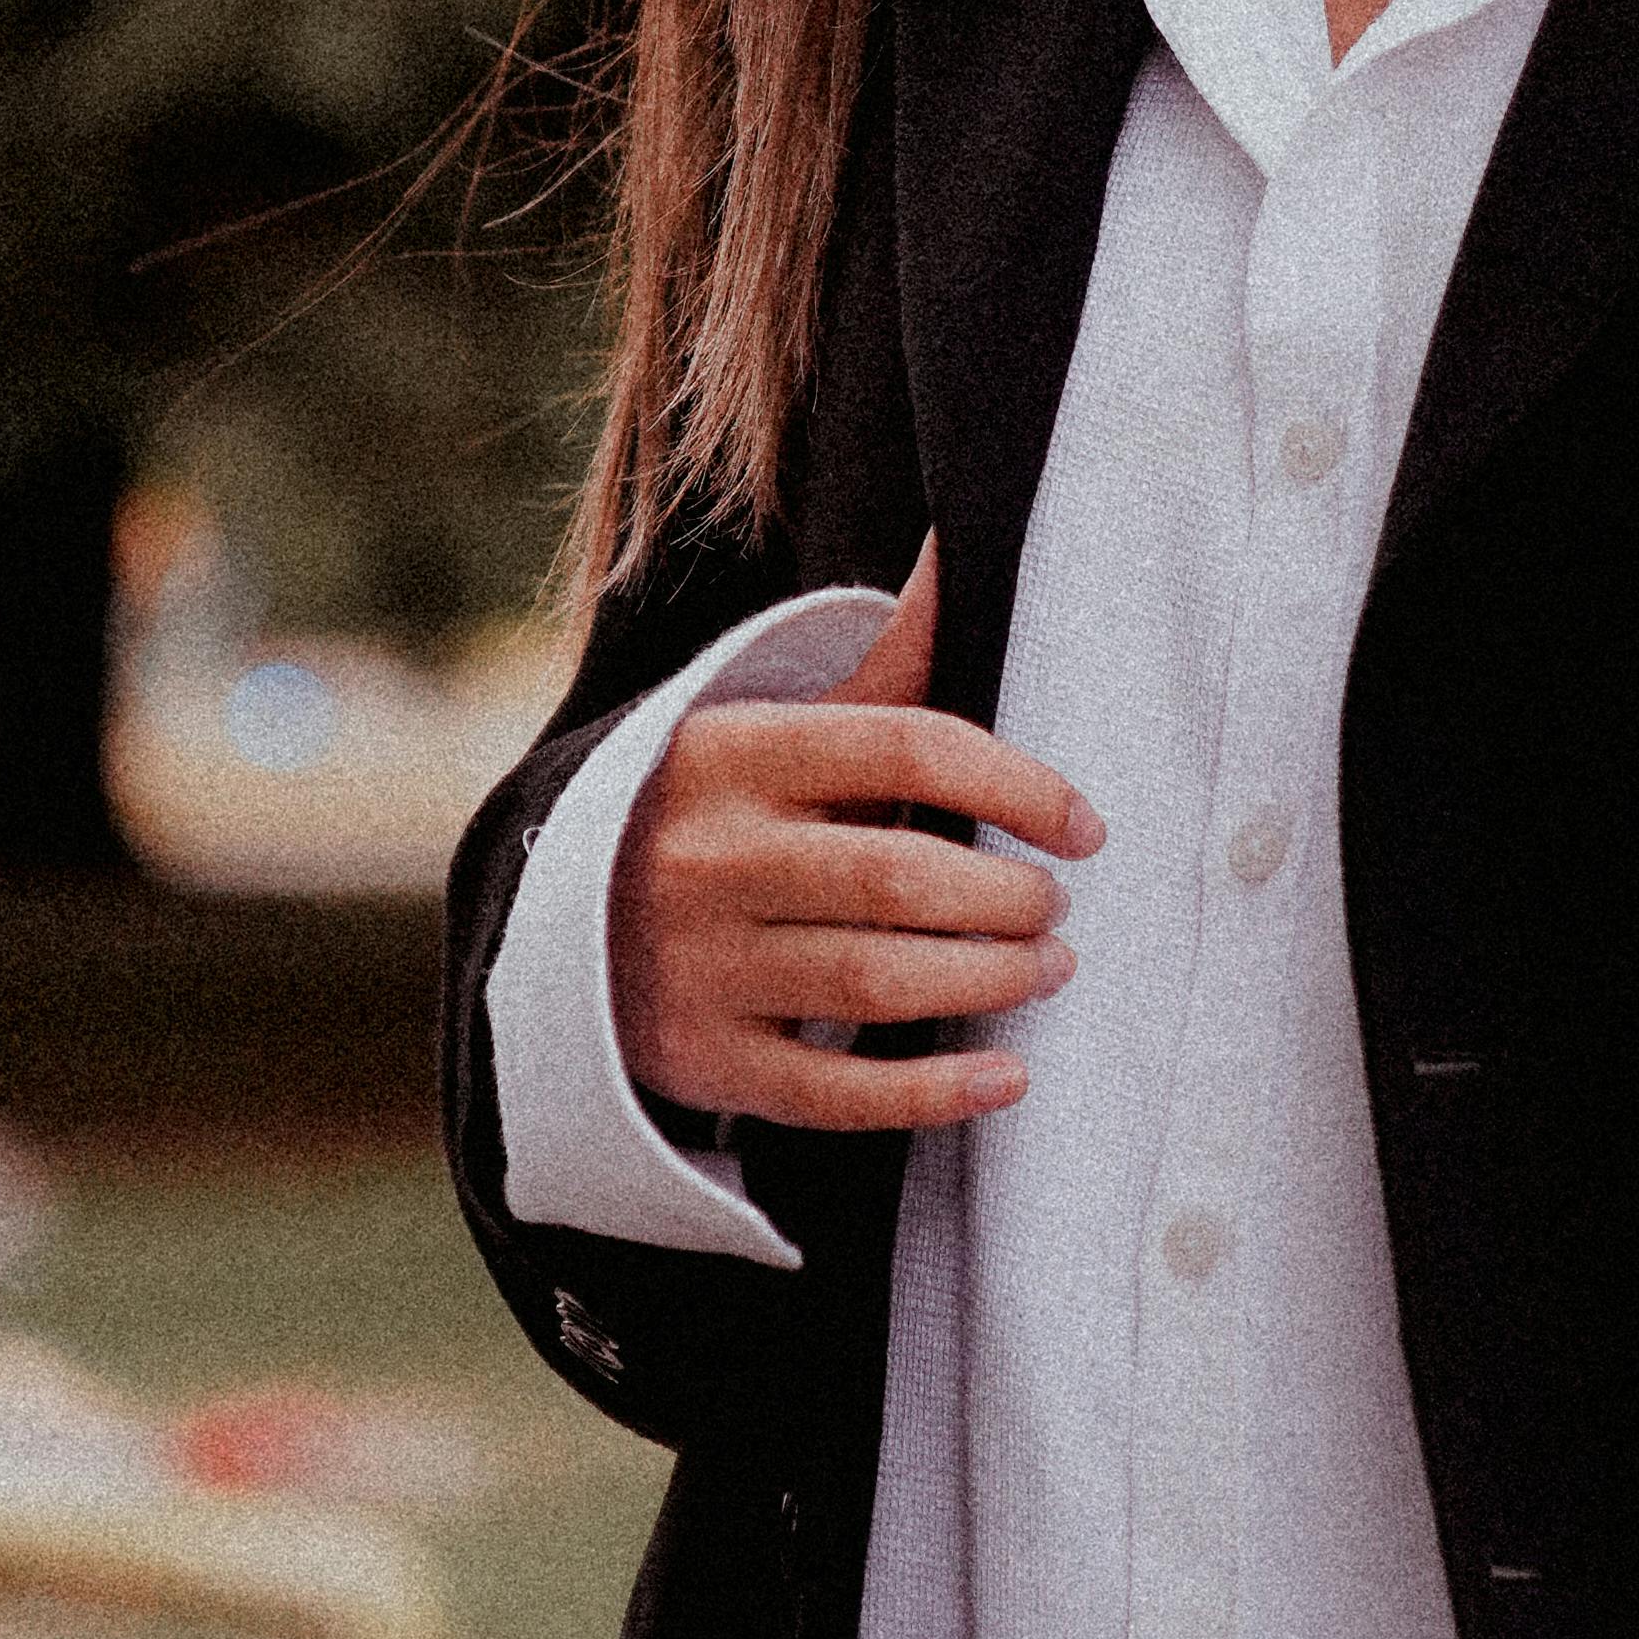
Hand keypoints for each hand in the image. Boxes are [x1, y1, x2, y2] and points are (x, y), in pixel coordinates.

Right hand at [603, 540, 1102, 1136]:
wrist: (555, 915)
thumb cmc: (719, 810)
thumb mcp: (778, 724)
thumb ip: (886, 663)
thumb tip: (956, 545)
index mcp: (732, 752)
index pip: (906, 746)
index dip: (1017, 785)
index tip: (1082, 825)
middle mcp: (708, 857)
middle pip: (899, 878)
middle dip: (1008, 899)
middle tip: (1055, 907)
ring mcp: (698, 965)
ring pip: (874, 982)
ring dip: (989, 981)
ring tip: (1047, 968)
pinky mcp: (701, 1059)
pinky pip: (832, 1092)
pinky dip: (931, 1093)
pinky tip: (1005, 1080)